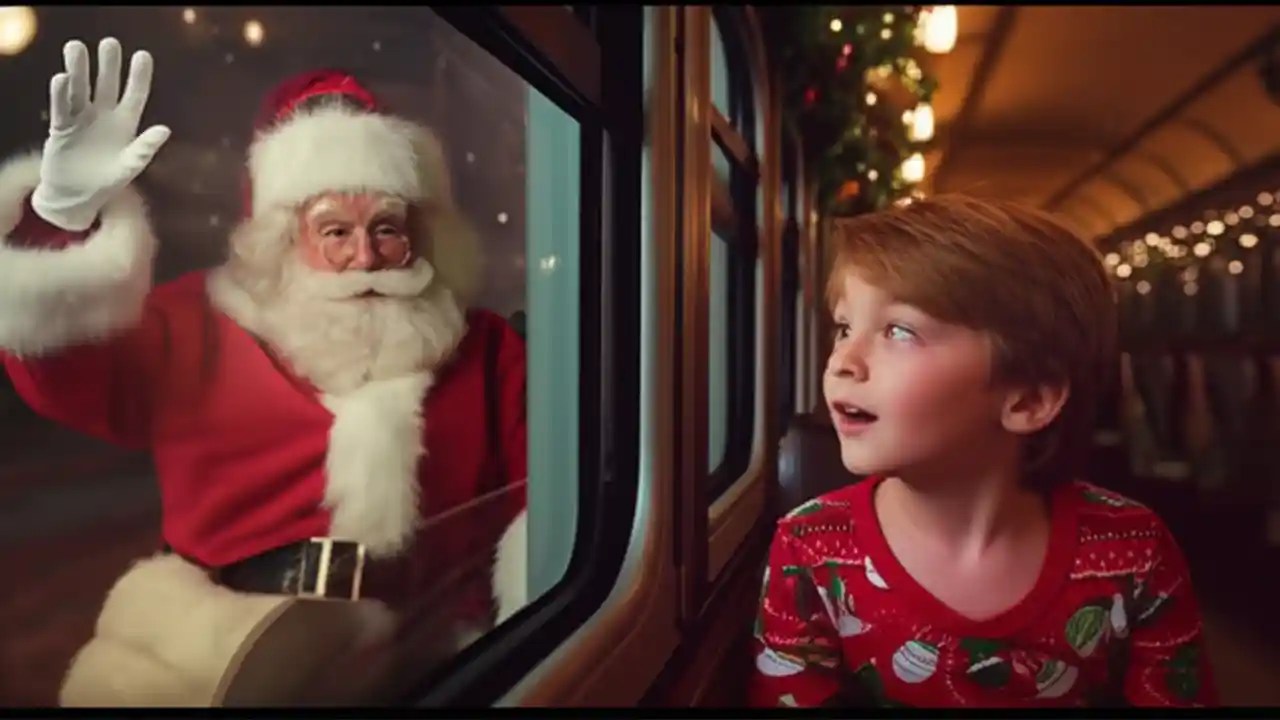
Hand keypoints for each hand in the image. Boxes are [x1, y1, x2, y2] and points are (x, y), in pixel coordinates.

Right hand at [31, 38, 170, 230]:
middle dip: (108, 65)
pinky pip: (62, 109)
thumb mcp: (129, 166)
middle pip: (106, 85)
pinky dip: (61, 94)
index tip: (143, 55)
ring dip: (78, 70)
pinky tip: (61, 78)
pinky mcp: (61, 129)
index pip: (134, 95)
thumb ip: (145, 148)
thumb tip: (165, 129)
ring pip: (80, 90)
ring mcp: (81, 120)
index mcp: (125, 124)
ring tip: (76, 47)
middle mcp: (103, 117)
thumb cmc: (107, 182)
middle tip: (109, 43)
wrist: (77, 197)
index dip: (139, 76)